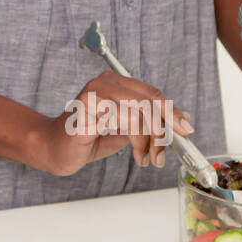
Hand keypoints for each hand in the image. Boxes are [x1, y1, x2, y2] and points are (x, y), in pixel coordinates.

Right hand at [41, 70, 193, 176]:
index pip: (152, 93)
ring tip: (148, 159)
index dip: (172, 111)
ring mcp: (94, 92)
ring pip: (140, 111)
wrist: (55, 149)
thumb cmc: (89, 138)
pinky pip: (124, 120)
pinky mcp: (86, 107)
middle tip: (166, 152)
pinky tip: (137, 155)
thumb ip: (149, 122)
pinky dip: (138, 142)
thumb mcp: (127, 130)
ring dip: (151, 141)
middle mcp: (105, 82)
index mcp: (115, 83)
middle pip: (149, 100)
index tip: (186, 129)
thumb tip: (182, 119)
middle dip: (164, 129)